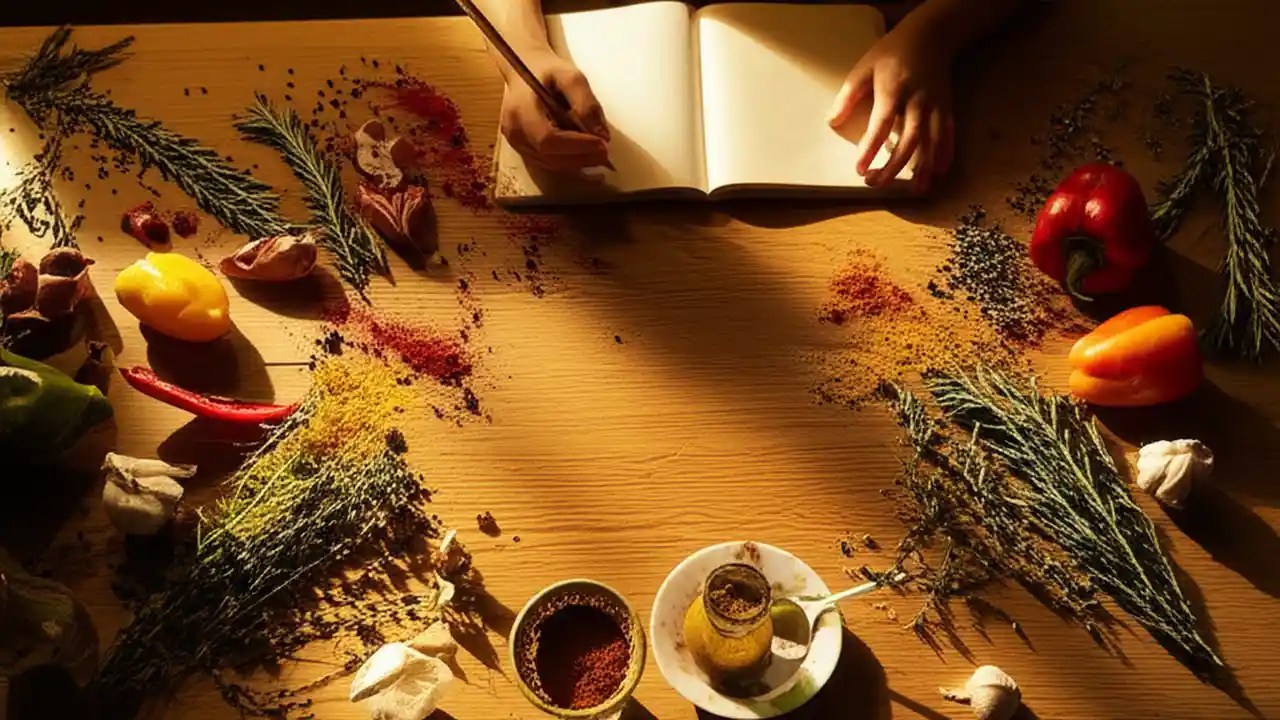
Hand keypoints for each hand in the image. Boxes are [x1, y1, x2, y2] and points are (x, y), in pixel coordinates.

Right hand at [500, 50, 610, 171]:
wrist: (523, 68)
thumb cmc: (547, 70)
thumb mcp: (571, 77)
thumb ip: (586, 103)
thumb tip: (602, 135)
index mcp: (520, 110)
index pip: (548, 140)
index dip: (576, 146)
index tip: (602, 144)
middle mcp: (513, 131)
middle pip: (550, 157)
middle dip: (581, 157)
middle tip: (605, 152)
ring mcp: (515, 142)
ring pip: (550, 164)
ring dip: (577, 162)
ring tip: (598, 153)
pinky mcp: (521, 148)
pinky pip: (547, 162)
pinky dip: (569, 161)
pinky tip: (584, 152)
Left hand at [826, 21, 954, 191]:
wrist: (930, 36)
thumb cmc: (890, 53)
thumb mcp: (863, 68)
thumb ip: (848, 96)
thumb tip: (832, 122)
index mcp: (893, 90)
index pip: (881, 124)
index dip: (870, 148)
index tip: (860, 169)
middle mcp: (917, 101)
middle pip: (908, 139)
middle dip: (893, 166)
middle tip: (876, 183)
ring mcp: (935, 105)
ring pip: (932, 141)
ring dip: (924, 167)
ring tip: (917, 190)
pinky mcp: (946, 107)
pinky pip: (948, 134)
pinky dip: (945, 154)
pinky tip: (939, 172)